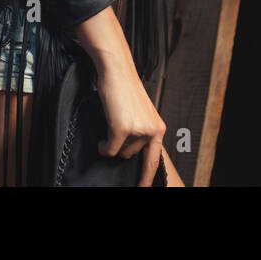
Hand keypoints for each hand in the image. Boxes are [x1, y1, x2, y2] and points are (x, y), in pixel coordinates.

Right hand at [95, 56, 166, 185]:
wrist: (116, 71)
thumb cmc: (124, 89)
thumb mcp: (140, 113)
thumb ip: (140, 133)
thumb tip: (128, 153)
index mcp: (158, 127)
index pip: (154, 160)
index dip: (147, 178)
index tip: (142, 188)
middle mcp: (152, 130)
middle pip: (131, 155)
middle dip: (121, 146)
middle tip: (117, 127)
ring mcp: (138, 130)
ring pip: (120, 152)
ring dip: (112, 142)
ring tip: (112, 123)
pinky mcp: (122, 128)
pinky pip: (110, 149)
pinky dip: (104, 147)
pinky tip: (102, 139)